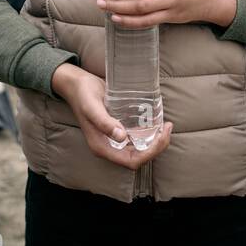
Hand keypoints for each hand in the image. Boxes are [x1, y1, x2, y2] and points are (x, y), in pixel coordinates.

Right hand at [51, 63, 173, 166]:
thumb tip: (122, 137)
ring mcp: (114, 138)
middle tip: (168, 127)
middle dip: (157, 147)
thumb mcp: (92, 108)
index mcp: (102, 147)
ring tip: (166, 125)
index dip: (150, 153)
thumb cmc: (83, 95)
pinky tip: (156, 122)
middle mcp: (109, 146)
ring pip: (139, 148)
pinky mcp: (118, 129)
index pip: (131, 161)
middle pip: (138, 157)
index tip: (162, 135)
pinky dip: (149, 133)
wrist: (76, 84)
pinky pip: (136, 137)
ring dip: (155, 141)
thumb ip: (105, 123)